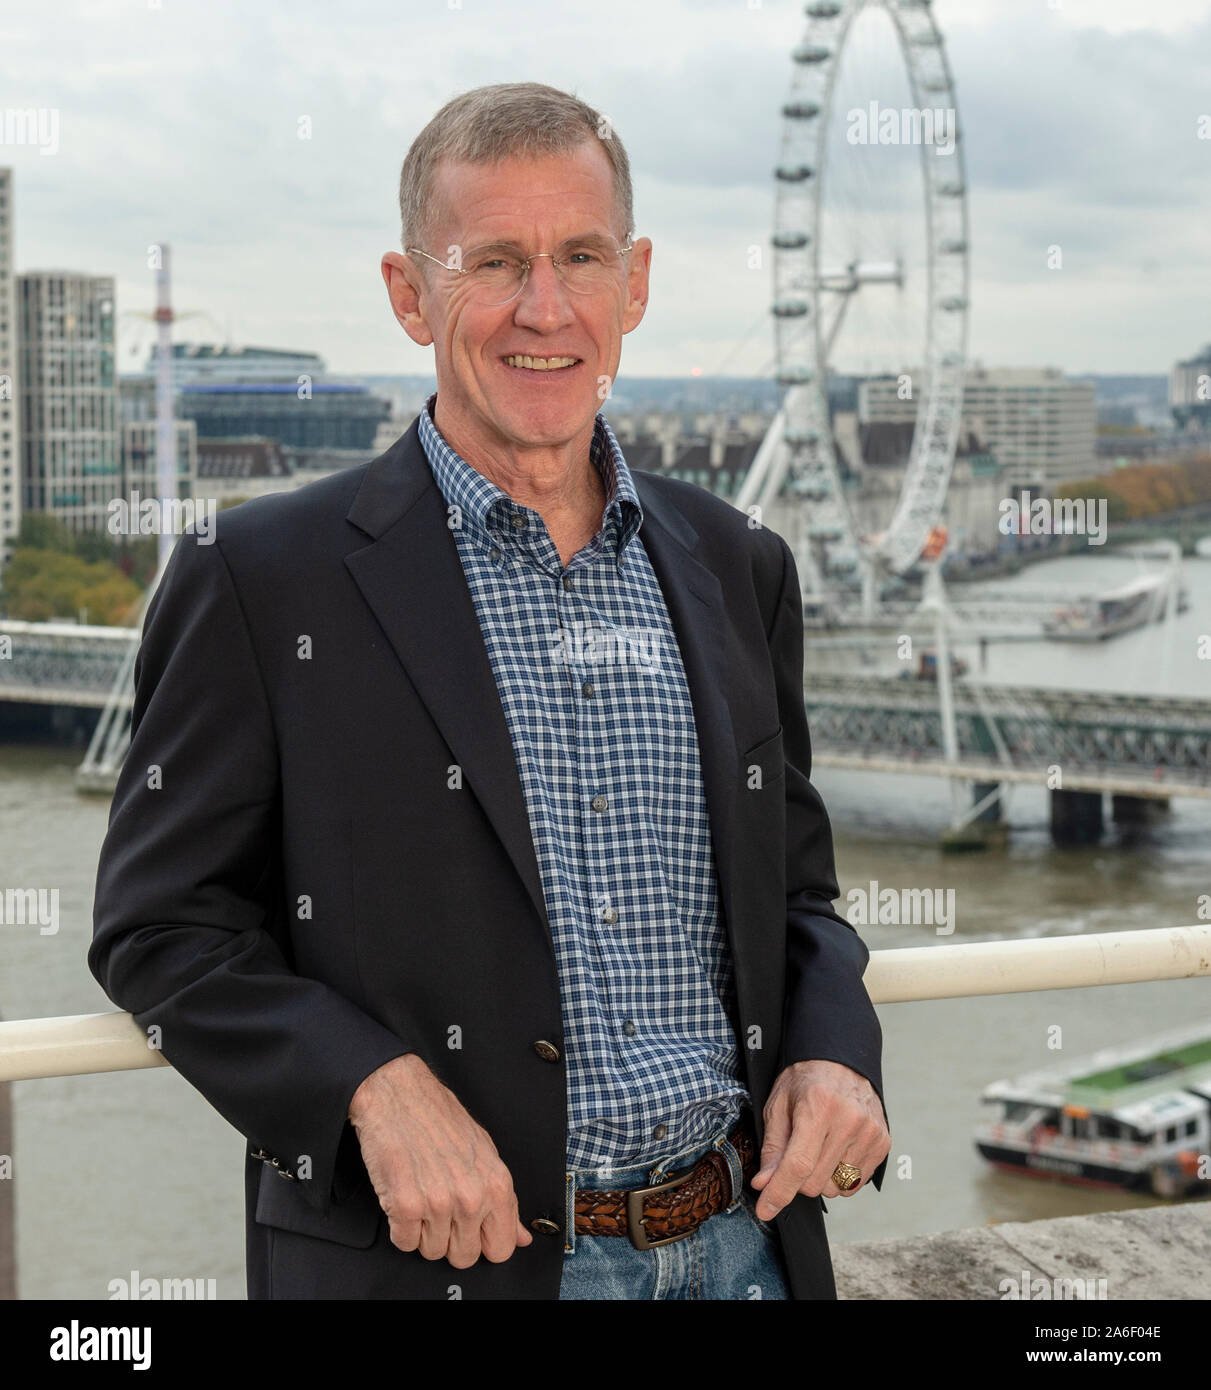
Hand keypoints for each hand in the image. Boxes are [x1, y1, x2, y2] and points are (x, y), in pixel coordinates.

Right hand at [348, 1053, 533, 1267]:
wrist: (398, 1093)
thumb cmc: (439, 1118)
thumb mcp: (485, 1152)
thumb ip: (504, 1200)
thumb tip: (521, 1236)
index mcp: (496, 1185)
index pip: (501, 1249)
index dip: (484, 1243)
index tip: (473, 1231)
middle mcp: (470, 1198)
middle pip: (464, 1258)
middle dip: (451, 1239)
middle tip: (442, 1209)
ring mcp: (437, 1203)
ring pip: (432, 1252)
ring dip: (423, 1231)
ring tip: (422, 1194)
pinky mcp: (404, 1206)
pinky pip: (404, 1242)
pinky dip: (400, 1226)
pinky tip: (404, 1195)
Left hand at [749, 1059, 888, 1220]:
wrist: (841, 1059)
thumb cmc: (805, 1080)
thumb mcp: (778, 1104)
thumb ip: (772, 1147)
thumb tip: (764, 1184)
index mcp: (818, 1106)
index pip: (798, 1165)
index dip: (778, 1192)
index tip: (765, 1210)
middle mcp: (849, 1121)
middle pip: (815, 1182)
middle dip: (797, 1179)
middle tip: (796, 1154)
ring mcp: (870, 1132)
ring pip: (836, 1187)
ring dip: (820, 1178)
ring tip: (818, 1147)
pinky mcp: (882, 1142)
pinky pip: (856, 1183)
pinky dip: (840, 1177)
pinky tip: (835, 1151)